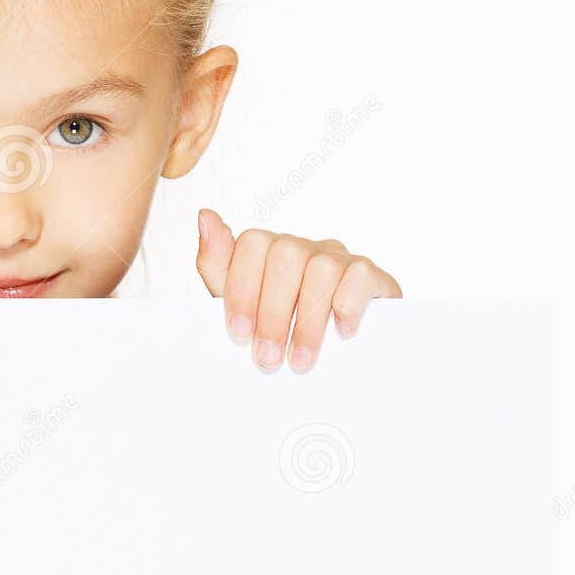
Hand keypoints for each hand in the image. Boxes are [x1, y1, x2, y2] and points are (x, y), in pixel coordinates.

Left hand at [195, 208, 400, 372]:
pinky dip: (348, 306)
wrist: (340, 355)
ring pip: (322, 268)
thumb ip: (216, 264)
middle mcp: (303, 248)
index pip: (252, 244)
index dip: (243, 289)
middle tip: (269, 358)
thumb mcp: (237, 303)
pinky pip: (360, 275)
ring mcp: (338, 258)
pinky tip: (341, 333)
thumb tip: (205, 215)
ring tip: (301, 359)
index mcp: (268, 250)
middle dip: (273, 314)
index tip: (240, 334)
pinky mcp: (370, 275)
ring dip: (309, 321)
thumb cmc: (280, 326)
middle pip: (286, 255)